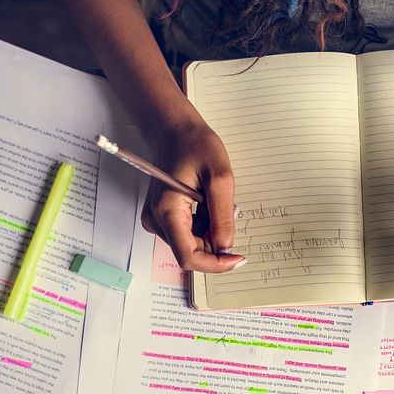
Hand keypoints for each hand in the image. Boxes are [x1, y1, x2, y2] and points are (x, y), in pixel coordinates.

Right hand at [141, 120, 245, 271]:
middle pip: (191, 252)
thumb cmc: (195, 145)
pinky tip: (207, 202)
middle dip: (216, 242)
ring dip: (211, 231)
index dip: (215, 264)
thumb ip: (222, 217)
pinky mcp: (163, 216)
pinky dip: (205, 225)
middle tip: (229, 213)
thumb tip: (226, 248)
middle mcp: (156, 219)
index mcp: (166, 210)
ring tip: (215, 200)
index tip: (237, 258)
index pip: (188, 257)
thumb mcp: (219, 178)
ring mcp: (157, 219)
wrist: (176, 129)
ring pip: (192, 243)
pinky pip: (188, 233)